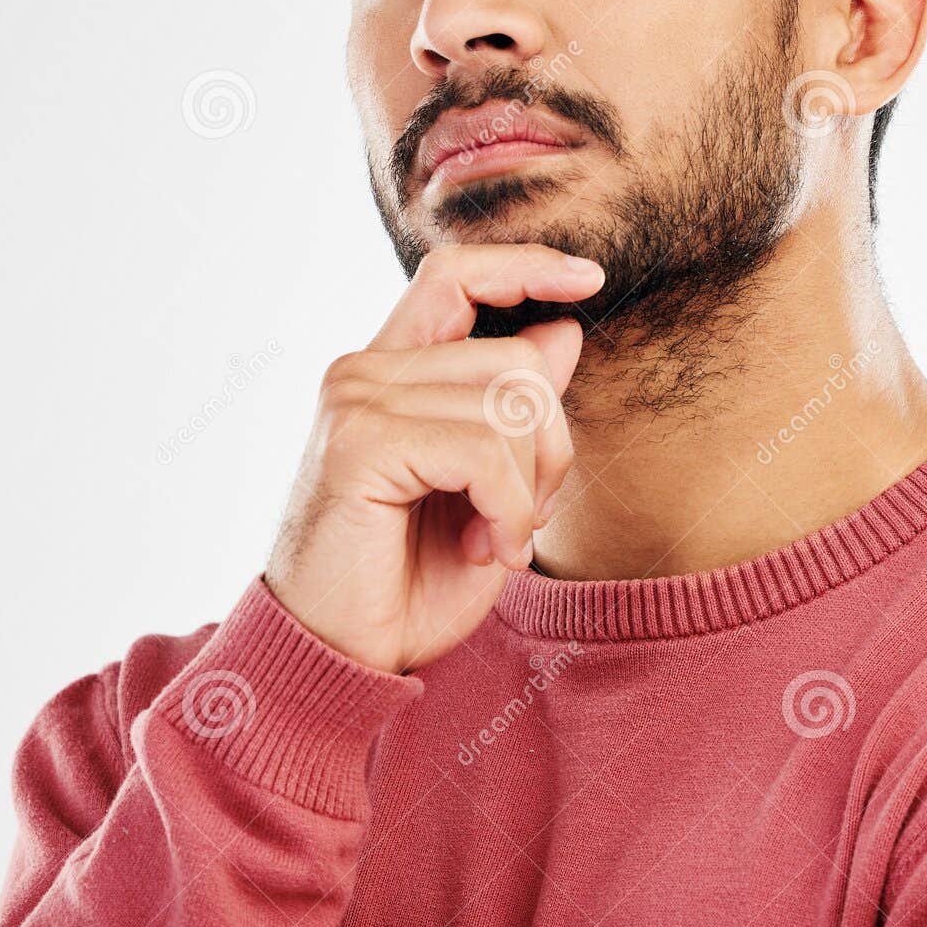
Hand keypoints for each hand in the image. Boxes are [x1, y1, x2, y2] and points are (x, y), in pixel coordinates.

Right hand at [265, 244, 602, 672]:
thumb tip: (563, 330)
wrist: (337, 663)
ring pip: (511, 402)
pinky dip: (509, 509)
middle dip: (551, 444)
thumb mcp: (486, 491)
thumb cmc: (406, 586)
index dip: (526, 263)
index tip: (589, 278)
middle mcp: (363, 372)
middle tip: (521, 516)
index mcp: (388, 373)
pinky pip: (485, 450)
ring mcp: (358, 400)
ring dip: (530, 487)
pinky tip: (486, 550)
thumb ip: (513, 411)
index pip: (455, 273)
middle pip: (517, 357)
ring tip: (492, 539)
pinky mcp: (362, 441)